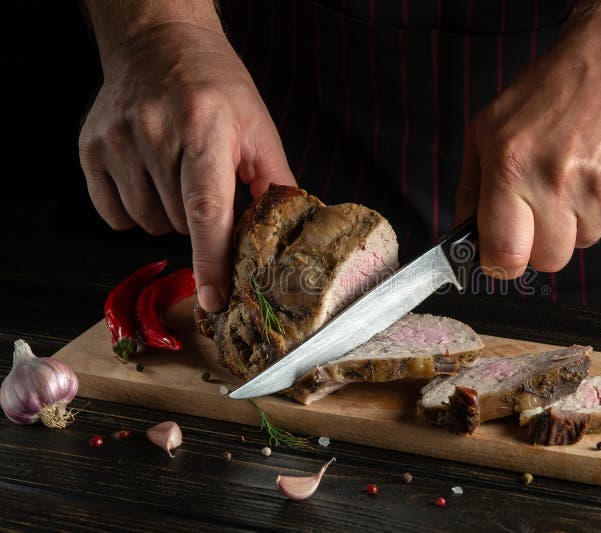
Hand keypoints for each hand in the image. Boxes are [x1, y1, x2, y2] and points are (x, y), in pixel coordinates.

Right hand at [79, 22, 294, 310]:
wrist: (160, 43)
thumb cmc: (217, 88)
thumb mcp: (258, 127)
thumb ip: (275, 183)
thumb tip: (289, 236)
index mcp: (204, 129)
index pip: (206, 209)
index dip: (210, 259)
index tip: (214, 298)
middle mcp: (155, 134)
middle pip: (178, 222)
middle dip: (199, 221)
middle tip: (206, 184)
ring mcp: (116, 141)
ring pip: (146, 222)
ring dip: (168, 216)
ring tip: (178, 176)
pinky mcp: (90, 148)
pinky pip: (113, 214)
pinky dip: (135, 211)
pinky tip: (150, 180)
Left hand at [455, 4, 600, 278]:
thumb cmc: (548, 94)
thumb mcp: (488, 129)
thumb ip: (470, 188)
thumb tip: (463, 238)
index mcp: (511, 167)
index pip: (506, 254)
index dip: (504, 263)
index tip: (505, 257)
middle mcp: (557, 180)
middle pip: (549, 260)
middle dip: (544, 241)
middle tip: (547, 202)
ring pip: (585, 243)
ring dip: (580, 220)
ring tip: (580, 173)